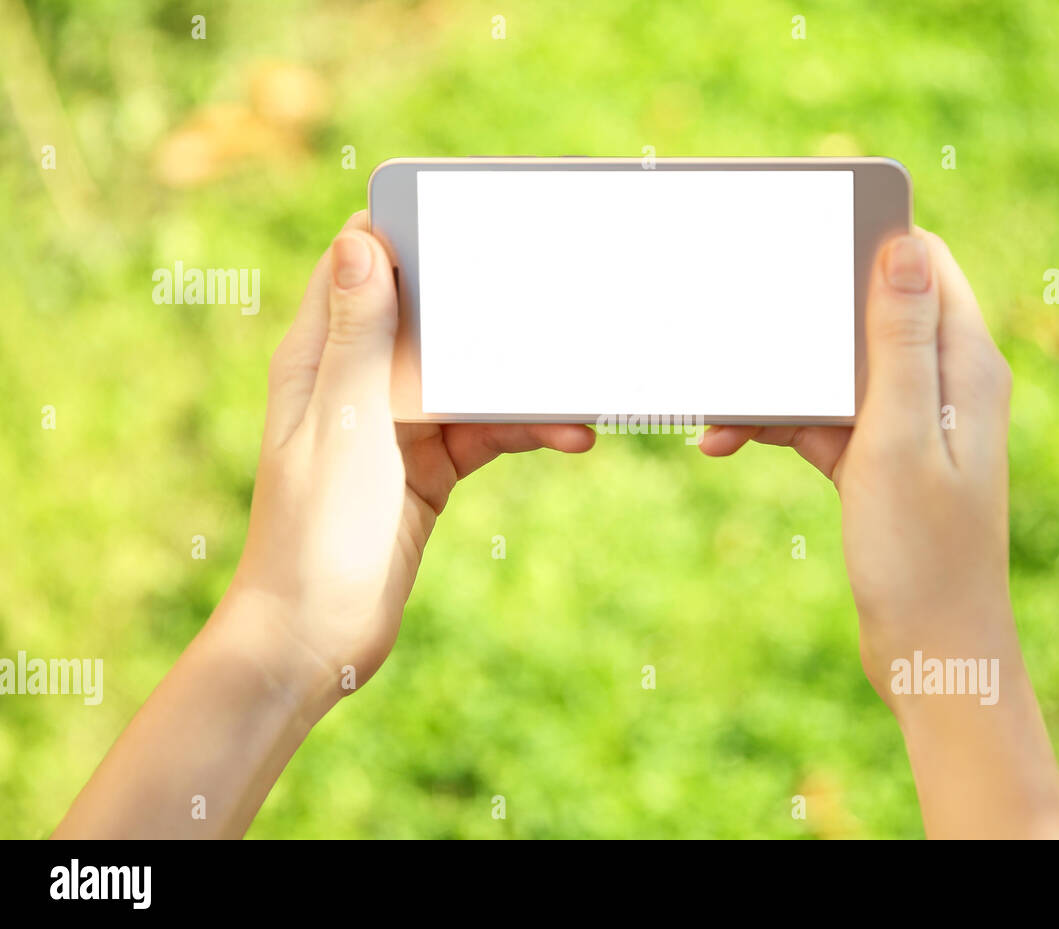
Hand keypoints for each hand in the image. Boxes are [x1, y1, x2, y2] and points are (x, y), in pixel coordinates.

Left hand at [230, 211, 594, 711]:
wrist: (316, 638)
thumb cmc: (315, 533)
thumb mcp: (344, 425)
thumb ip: (356, 337)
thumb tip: (360, 240)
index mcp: (321, 357)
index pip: (359, 265)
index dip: (408, 232)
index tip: (469, 210)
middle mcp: (357, 381)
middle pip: (430, 316)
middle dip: (488, 301)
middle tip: (554, 284)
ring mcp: (395, 425)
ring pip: (469, 375)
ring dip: (521, 379)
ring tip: (578, 386)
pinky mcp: (427, 467)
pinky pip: (484, 430)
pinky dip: (525, 428)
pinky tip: (569, 436)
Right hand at [701, 229, 1013, 697]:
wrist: (929, 652)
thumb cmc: (921, 553)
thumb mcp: (901, 438)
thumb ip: (902, 342)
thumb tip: (905, 243)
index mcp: (964, 367)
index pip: (925, 263)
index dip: (869, 239)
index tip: (803, 234)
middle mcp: (943, 385)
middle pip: (866, 315)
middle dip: (801, 319)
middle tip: (742, 324)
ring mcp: (910, 424)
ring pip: (834, 370)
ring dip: (777, 382)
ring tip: (718, 408)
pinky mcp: (879, 459)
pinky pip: (821, 420)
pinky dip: (778, 425)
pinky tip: (726, 441)